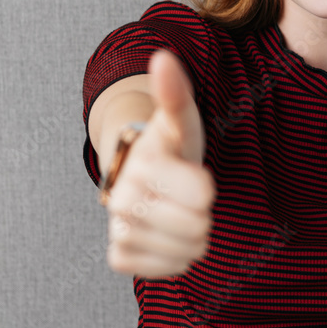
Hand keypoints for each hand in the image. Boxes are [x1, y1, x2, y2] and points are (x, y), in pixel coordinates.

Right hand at [104, 49, 216, 276]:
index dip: (207, 188)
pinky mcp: (120, 256)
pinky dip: (176, 257)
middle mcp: (122, 198)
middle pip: (197, 227)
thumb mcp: (180, 121)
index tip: (193, 176)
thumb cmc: (171, 148)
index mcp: (143, 164)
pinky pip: (165, 269)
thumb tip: (163, 58)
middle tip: (186, 198)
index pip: (202, 195)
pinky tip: (167, 235)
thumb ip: (175, 94)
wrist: (143, 178)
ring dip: (193, 236)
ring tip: (178, 214)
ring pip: (186, 251)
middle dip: (202, 214)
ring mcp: (119, 229)